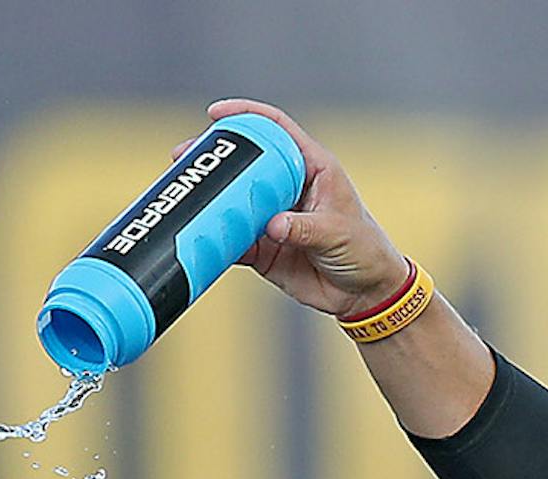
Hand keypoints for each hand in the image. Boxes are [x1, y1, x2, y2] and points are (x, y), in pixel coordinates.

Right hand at [199, 100, 411, 319]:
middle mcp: (288, 187)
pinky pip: (235, 240)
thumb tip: (271, 226)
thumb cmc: (363, 250)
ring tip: (181, 193)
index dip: (246, 115)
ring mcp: (273, 217)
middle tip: (182, 158)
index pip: (275, 128)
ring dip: (208, 198)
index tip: (216, 114)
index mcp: (310, 167)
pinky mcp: (265, 249)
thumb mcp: (337, 233)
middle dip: (213, 158)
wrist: (366, 295)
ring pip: (234, 200)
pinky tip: (199, 234)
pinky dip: (218, 238)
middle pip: (245, 161)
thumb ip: (304, 228)